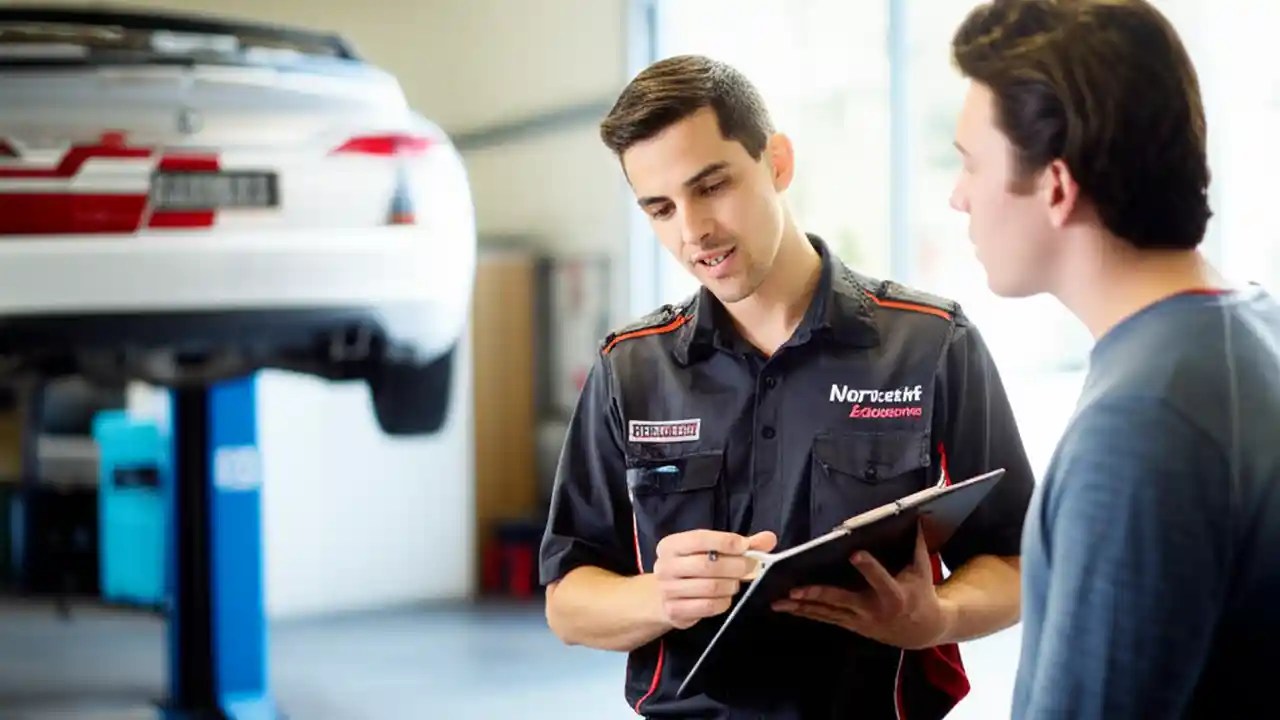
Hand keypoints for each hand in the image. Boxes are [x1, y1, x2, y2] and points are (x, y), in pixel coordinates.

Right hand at [653, 528, 776, 629]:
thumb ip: (740, 544)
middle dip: (735, 566)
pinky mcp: (675, 610)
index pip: (700, 538)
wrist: (663, 596)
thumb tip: (769, 539)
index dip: (726, 542)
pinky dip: (724, 602)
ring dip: (731, 585)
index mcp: (671, 545)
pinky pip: (709, 606)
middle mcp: (665, 566)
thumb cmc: (691, 568)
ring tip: (735, 583)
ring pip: (711, 587)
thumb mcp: (710, 551)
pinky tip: (725, 597)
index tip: (745, 546)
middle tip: (748, 568)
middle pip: (707, 565)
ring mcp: (668, 590)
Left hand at [772, 523, 953, 649]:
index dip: (868, 567)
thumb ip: (917, 544)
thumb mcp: (923, 570)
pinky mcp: (850, 625)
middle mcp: (873, 610)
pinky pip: (825, 618)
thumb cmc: (921, 595)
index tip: (854, 553)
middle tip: (796, 589)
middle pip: (842, 600)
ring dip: (802, 607)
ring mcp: (859, 620)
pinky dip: (805, 612)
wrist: (921, 631)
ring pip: (827, 613)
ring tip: (779, 600)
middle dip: (818, 595)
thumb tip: (915, 516)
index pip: (880, 578)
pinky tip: (786, 607)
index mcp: (894, 594)